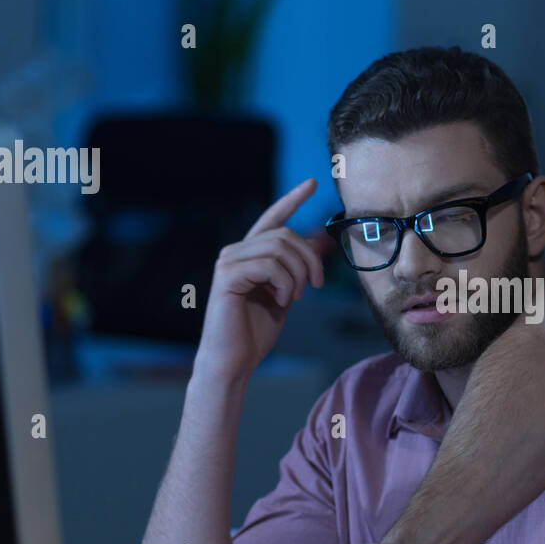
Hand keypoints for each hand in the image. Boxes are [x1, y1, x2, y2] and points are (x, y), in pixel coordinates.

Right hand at [194, 178, 324, 380]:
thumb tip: (317, 243)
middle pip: (285, 235)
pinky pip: (269, 265)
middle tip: (317, 285)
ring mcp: (228, 262)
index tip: (312, 183)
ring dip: (298, 275)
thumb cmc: (255, 331)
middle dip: (310, 258)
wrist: (233, 361)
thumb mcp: (285, 294)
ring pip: (279, 248)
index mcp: (249, 255)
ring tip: (294, 298)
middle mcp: (235, 252)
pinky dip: (285, 283)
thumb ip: (296, 269)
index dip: (292, 200)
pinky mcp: (227, 276)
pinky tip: (282, 301)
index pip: (272, 219)